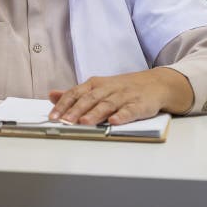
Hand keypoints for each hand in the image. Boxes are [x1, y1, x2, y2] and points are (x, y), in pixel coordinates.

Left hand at [48, 68, 192, 125]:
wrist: (155, 84)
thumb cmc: (122, 88)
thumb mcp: (97, 87)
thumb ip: (75, 94)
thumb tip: (51, 95)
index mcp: (96, 84)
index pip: (76, 93)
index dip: (63, 105)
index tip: (52, 116)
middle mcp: (108, 88)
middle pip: (89, 99)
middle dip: (76, 110)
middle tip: (64, 121)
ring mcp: (124, 96)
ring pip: (107, 104)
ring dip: (95, 113)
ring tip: (84, 122)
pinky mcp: (139, 104)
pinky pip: (130, 110)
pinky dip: (121, 115)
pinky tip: (114, 122)